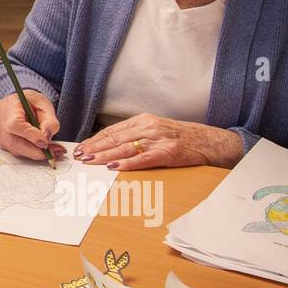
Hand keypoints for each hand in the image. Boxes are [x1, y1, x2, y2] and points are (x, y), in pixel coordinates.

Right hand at [0, 91, 63, 163]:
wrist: (19, 102)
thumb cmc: (31, 102)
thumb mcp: (44, 105)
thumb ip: (49, 121)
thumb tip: (47, 138)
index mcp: (8, 106)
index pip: (15, 124)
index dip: (30, 136)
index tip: (45, 143)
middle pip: (13, 142)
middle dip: (35, 151)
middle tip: (53, 153)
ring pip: (14, 149)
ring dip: (33, 153)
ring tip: (51, 152)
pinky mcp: (1, 141)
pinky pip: (14, 151)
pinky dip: (28, 152)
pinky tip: (40, 149)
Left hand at [73, 113, 241, 170]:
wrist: (208, 141)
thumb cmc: (181, 138)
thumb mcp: (156, 130)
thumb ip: (136, 135)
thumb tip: (112, 145)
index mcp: (143, 121)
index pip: (112, 131)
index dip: (95, 140)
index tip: (81, 147)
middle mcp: (148, 127)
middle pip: (114, 139)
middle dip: (94, 148)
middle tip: (78, 155)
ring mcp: (157, 140)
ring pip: (124, 148)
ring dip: (104, 155)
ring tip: (89, 161)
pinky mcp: (166, 153)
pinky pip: (143, 159)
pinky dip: (127, 163)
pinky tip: (114, 167)